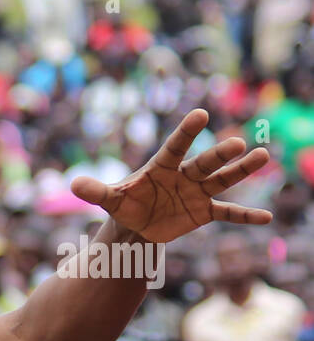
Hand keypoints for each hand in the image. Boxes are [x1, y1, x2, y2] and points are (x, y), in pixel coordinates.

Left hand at [70, 108, 271, 242]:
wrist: (137, 226)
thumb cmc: (125, 205)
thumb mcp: (109, 200)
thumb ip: (95, 190)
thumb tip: (73, 184)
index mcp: (162, 166)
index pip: (175, 146)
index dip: (186, 132)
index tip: (200, 115)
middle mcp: (185, 174)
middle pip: (204, 162)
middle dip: (220, 154)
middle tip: (237, 143)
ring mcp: (198, 192)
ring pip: (222, 179)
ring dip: (241, 170)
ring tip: (261, 157)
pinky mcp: (205, 211)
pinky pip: (228, 212)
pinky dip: (245, 215)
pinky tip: (266, 218)